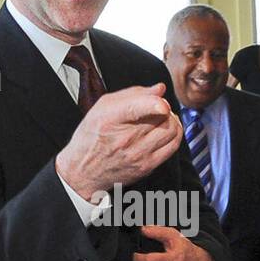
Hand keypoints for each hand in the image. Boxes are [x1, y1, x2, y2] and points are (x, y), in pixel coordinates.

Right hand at [55, 85, 180, 199]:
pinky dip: (175, 134)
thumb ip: (132, 94)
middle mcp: (124, 139)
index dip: (153, 104)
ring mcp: (137, 155)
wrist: (84, 171)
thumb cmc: (93, 135)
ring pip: (171, 130)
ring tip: (163, 117)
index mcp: (109, 120)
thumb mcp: (103, 107)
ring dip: (171, 119)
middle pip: (160, 116)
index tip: (163, 103)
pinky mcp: (147, 166)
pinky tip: (166, 130)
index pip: (135, 110)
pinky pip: (173, 146)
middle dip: (163, 106)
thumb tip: (160, 89)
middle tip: (157, 106)